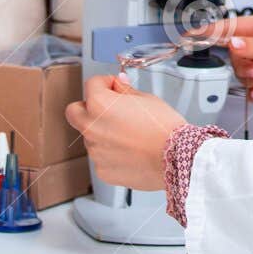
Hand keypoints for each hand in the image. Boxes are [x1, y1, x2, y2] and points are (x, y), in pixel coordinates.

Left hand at [65, 74, 187, 190]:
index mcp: (99, 105)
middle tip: (108, 108)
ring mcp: (95, 151)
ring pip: (90, 136)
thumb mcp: (147, 98)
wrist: (176, 158)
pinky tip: (132, 151)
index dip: (106, 82)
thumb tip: (118, 86)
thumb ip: (125, 91)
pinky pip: (101, 157)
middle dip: (88, 106)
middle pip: (75, 111)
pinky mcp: (103, 170)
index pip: (92, 84)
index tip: (115, 87)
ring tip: (130, 134)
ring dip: (103, 132)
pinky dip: (112, 153)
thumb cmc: (165, 128)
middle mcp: (91, 128)